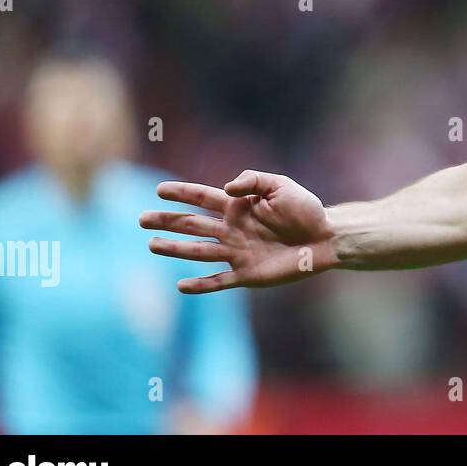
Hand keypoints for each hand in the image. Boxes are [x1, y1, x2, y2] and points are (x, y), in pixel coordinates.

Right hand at [141, 170, 334, 293]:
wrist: (325, 238)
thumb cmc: (306, 209)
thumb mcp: (281, 185)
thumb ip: (253, 180)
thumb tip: (225, 187)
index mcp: (238, 207)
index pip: (202, 198)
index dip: (181, 193)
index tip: (158, 189)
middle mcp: (233, 230)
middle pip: (192, 224)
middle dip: (167, 221)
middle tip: (141, 219)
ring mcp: (237, 253)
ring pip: (199, 251)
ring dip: (175, 249)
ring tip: (152, 245)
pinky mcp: (247, 274)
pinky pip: (219, 280)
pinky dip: (201, 284)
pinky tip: (181, 285)